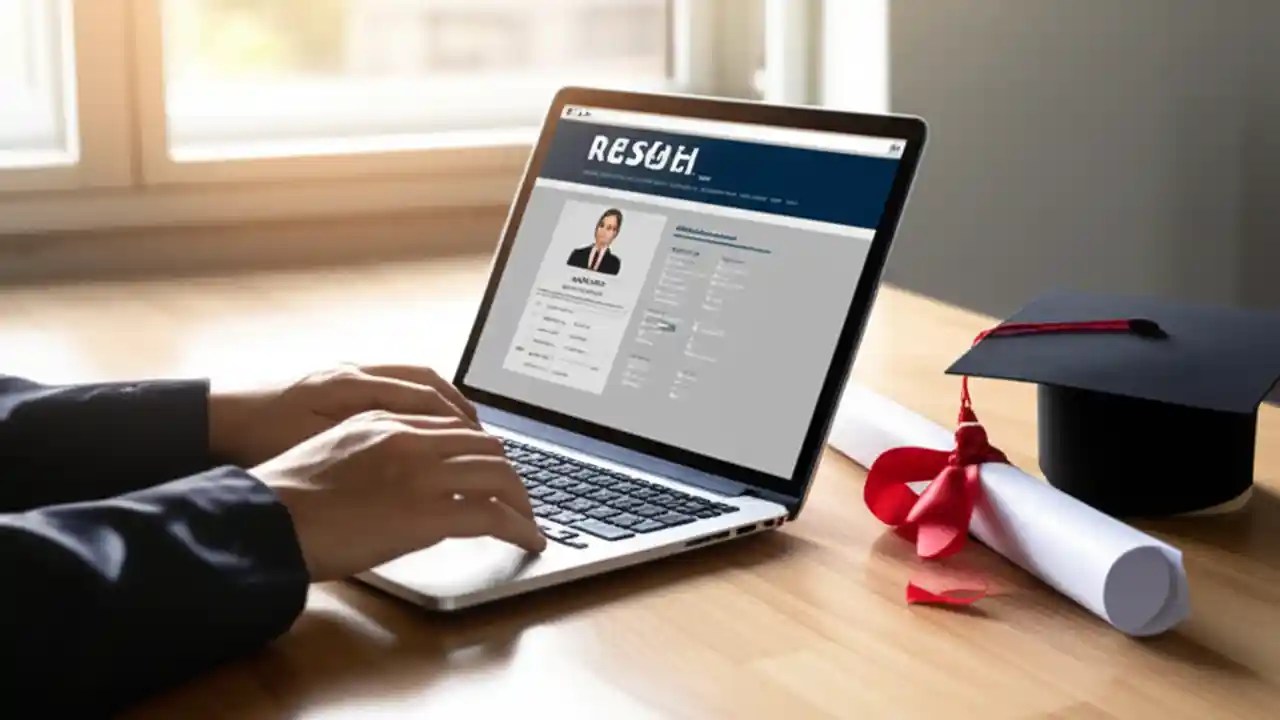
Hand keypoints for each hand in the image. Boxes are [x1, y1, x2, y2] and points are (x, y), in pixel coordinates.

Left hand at [208, 363, 478, 467]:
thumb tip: (416, 463)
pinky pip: (398, 383)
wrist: (214, 420)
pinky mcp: (341, 380)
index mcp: (352, 388)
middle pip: (431, 386)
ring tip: (473, 436)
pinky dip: (424, 402)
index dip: (462, 429)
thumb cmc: (259, 442)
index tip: (489, 456)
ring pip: (417, 381)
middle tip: (493, 450)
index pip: (427, 401)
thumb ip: (365, 456)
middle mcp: (357, 372)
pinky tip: (430, 426)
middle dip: (467, 416)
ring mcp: (350, 372)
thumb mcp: (313, 453)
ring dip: (449, 407)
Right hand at [253, 410, 546, 581]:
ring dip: (522, 501)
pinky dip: (520, 528)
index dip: (482, 451)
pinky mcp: (427, 511)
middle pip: (485, 445)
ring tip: (529, 522)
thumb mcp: (333, 455)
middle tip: (518, 498)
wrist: (263, 520)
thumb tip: (396, 480)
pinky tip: (529, 542)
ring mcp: (420, 472)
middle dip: (509, 473)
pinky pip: (492, 515)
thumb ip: (373, 456)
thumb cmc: (284, 500)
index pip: (454, 427)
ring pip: (498, 474)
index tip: (492, 470)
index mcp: (384, 421)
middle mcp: (409, 438)